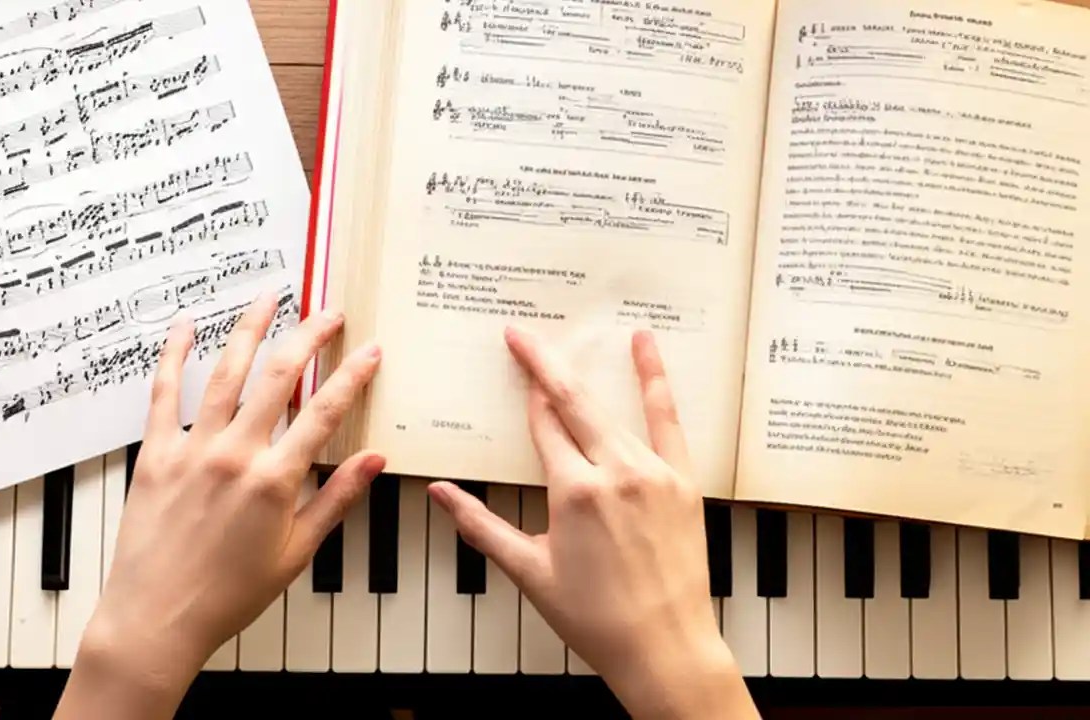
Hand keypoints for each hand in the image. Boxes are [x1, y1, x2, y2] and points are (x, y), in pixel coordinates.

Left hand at [58, 296, 383, 717]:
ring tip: (268, 298)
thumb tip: (373, 460)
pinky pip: (164, 394)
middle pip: (280, 377)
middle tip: (329, 312)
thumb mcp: (295, 552)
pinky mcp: (156, 454)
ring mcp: (192, 450)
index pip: (325, 412)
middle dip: (309, 336)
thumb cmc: (226, 595)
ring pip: (226, 373)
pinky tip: (184, 327)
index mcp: (274, 481)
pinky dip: (173, 356)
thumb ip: (335, 500)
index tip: (370, 350)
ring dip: (250, 330)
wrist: (155, 619)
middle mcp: (234, 455)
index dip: (353, 375)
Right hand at [428, 326, 757, 719]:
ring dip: (592, 370)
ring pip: (613, 409)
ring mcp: (653, 472)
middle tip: (522, 334)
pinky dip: (655, 381)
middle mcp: (614, 473)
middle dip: (543, 363)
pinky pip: (668, 419)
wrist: (665, 648)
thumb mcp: (529, 571)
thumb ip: (481, 526)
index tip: (512, 359)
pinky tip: (646, 348)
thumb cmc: (596, 618)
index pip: (543, 425)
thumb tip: (441, 495)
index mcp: (573, 492)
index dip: (527, 393)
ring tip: (578, 333)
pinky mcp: (683, 480)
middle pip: (572, 402)